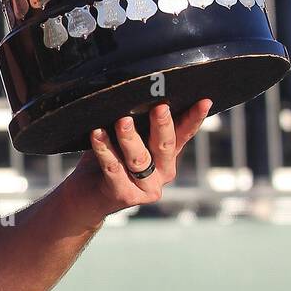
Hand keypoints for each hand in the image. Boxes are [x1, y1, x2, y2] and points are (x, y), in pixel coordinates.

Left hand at [64, 100, 212, 223]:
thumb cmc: (109, 161)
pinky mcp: (125, 196)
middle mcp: (162, 173)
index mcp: (167, 156)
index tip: (204, 101)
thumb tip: (138, 92)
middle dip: (162, 125)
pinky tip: (97, 134)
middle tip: (160, 107)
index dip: (194, 118)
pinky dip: (104, 149)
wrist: (86, 198)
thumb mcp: (127, 140)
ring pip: (139, 159)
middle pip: (164, 146)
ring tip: (123, 121)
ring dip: (130, 138)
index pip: (184, 134)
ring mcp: (146, 187)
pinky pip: (113, 168)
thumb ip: (138, 124)